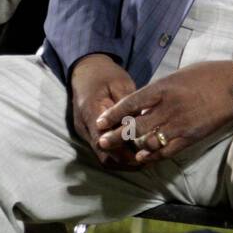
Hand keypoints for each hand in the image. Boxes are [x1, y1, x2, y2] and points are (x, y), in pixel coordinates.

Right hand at [70, 54, 139, 169]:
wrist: (86, 70)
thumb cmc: (106, 75)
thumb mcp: (121, 84)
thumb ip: (129, 107)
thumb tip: (142, 127)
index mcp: (91, 112)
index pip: (105, 143)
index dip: (125, 154)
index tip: (144, 157)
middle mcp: (84, 127)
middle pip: (104, 156)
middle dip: (126, 163)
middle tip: (148, 162)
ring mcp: (84, 131)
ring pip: (103, 157)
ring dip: (122, 162)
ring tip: (143, 160)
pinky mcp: (88, 133)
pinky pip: (103, 151)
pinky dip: (117, 155)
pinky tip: (133, 152)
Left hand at [94, 59, 232, 166]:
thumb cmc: (206, 75)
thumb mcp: (176, 77)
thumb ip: (158, 92)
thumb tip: (142, 106)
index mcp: (162, 88)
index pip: (130, 103)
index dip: (113, 114)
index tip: (100, 122)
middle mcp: (167, 108)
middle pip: (135, 126)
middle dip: (116, 136)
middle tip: (102, 142)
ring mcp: (179, 124)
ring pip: (148, 141)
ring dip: (133, 147)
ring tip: (121, 151)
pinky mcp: (191, 137)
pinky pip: (167, 151)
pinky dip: (153, 156)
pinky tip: (143, 158)